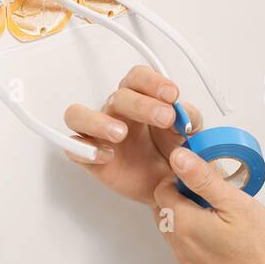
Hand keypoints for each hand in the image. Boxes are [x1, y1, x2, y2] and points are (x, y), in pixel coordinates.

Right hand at [63, 65, 201, 205]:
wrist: (170, 186)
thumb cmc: (174, 153)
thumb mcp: (190, 134)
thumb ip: (190, 119)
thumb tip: (184, 112)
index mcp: (141, 98)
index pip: (138, 78)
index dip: (152, 82)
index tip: (172, 94)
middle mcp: (116, 112)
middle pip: (117, 96)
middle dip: (142, 104)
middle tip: (165, 118)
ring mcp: (98, 133)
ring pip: (77, 115)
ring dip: (98, 121)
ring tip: (121, 133)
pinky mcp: (90, 157)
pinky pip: (74, 148)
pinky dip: (86, 150)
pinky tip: (108, 156)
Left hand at [151, 144, 264, 263]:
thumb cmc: (263, 251)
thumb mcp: (237, 203)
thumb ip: (203, 179)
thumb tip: (178, 158)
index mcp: (185, 225)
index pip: (161, 192)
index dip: (180, 181)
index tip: (204, 182)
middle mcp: (180, 250)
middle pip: (166, 215)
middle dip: (182, 202)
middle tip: (215, 200)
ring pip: (178, 238)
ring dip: (192, 225)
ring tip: (225, 223)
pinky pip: (191, 259)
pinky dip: (201, 247)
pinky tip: (228, 248)